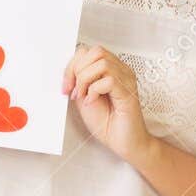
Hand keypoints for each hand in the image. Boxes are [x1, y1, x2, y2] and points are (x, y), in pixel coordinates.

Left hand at [61, 42, 152, 163]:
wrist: (124, 143)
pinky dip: (95, 90)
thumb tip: (69, 71)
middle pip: (96, 52)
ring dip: (85, 80)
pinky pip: (109, 80)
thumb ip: (79, 82)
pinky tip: (93, 102)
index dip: (73, 65)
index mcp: (111, 70)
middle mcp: (121, 71)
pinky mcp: (128, 92)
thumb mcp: (85, 98)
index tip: (67, 86)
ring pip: (102, 63)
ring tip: (85, 96)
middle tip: (75, 91)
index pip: (89, 52)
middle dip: (78, 70)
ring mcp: (126, 80)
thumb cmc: (108, 124)